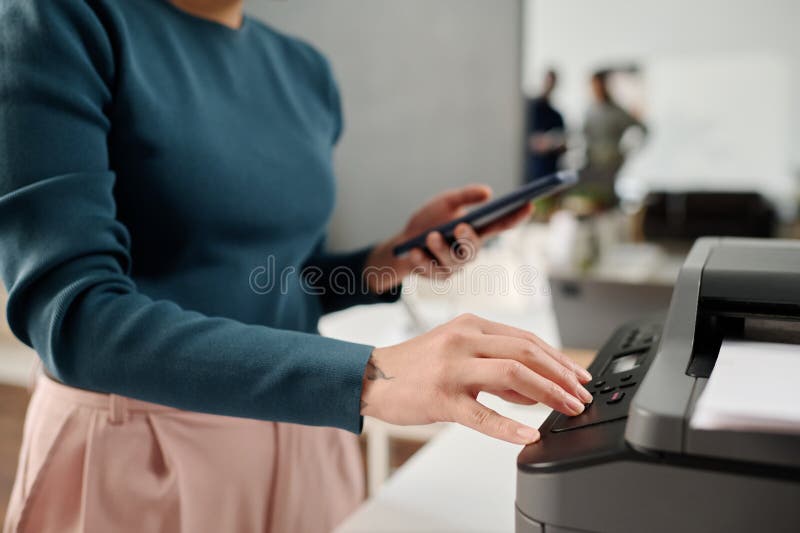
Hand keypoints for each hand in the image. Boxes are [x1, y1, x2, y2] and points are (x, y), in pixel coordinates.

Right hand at [360, 313, 592, 443]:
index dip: (558, 358)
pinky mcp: (441, 397)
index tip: (579, 376)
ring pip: (512, 373)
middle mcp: (464, 339)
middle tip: (583, 395)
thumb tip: (535, 389)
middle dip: (562, 375)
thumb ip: (496, 368)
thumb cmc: (416, 366)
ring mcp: (453, 367)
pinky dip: (509, 425)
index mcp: (471, 325)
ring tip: (568, 409)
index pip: (526, 338)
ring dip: (548, 393)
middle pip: (526, 351)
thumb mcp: (459, 354)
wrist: (371, 377)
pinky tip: (529, 435)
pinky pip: (482, 413)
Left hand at [365, 185, 531, 292]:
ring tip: (430, 236)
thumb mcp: (445, 202)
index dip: (516, 216)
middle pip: (475, 248)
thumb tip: (487, 192)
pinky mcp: (438, 276)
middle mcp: (470, 251)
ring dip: (441, 248)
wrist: (403, 243)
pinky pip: (431, 270)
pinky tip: (414, 251)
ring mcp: (454, 266)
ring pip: (453, 261)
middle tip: (460, 226)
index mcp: (477, 231)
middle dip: (468, 238)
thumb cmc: (430, 221)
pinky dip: (421, 260)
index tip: (529, 204)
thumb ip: (465, 196)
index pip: (501, 225)